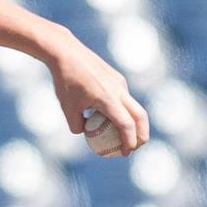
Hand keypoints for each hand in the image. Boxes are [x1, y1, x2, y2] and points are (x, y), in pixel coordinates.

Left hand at [44, 40, 148, 156]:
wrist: (66, 53)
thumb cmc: (64, 81)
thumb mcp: (67, 108)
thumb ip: (77, 125)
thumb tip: (85, 134)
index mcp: (108, 99)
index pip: (126, 125)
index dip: (129, 141)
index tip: (126, 153)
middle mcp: (119, 90)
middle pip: (140, 116)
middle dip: (141, 134)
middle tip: (135, 147)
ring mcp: (120, 83)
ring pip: (133, 106)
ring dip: (133, 122)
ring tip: (124, 136)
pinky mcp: (117, 78)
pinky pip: (124, 97)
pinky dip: (123, 110)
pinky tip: (109, 116)